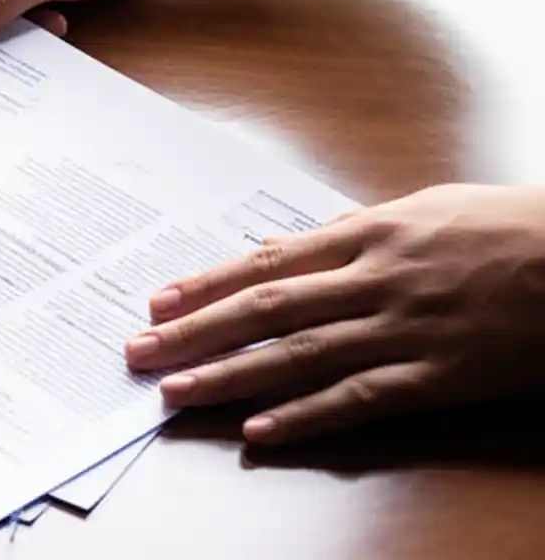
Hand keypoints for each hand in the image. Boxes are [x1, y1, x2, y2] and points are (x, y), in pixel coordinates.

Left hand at [124, 184, 544, 444]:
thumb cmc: (504, 228)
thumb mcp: (420, 211)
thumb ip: (344, 233)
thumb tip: (277, 248)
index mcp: (368, 234)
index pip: (266, 264)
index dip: (205, 284)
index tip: (156, 301)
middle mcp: (373, 280)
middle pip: (265, 311)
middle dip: (195, 332)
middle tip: (138, 351)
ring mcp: (403, 329)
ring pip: (298, 356)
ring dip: (231, 377)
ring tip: (176, 393)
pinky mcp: (437, 375)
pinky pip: (359, 400)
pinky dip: (307, 416)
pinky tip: (260, 432)